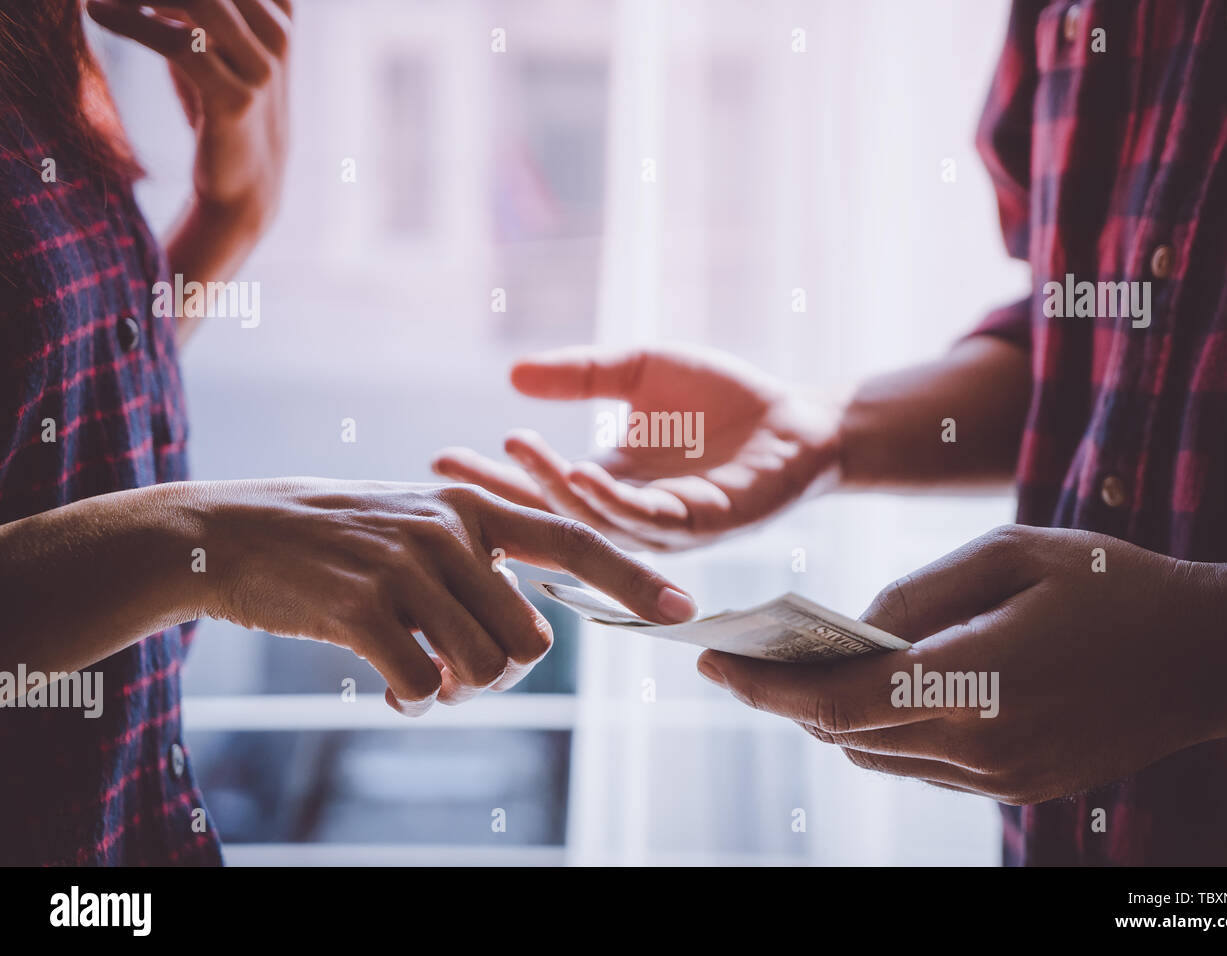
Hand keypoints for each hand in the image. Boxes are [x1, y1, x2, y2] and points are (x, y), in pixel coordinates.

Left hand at [87, 0, 290, 231]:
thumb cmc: (223, 99)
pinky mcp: (236, 101)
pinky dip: (131, 21)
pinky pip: (180, 44)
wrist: (246, 179)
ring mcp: (263, 69)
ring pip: (201, 0)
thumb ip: (194, 1)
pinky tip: (98, 12)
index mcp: (280, 10)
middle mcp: (279, 35)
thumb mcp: (216, 37)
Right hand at [195, 479, 696, 713]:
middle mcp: (448, 532)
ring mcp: (404, 568)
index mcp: (471, 507)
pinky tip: (387, 688)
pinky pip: (420, 684)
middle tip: (457, 669)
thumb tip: (523, 644)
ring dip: (455, 691)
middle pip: (529, 638)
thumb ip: (475, 564)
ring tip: (419, 676)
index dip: (631, 576)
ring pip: (481, 668)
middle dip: (504, 671)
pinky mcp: (360, 608)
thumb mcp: (415, 523)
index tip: (682, 606)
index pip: (572, 541)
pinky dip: (411, 701)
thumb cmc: (334, 537)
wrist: (232, 532)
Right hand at [433, 346, 841, 551]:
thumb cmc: (723, 398)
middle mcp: (629, 512)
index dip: (491, 473)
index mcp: (610, 481)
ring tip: (517, 452)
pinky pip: (650, 518)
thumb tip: (514, 375)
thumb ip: (582, 374)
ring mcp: (666, 525)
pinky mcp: (708, 525)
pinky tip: (581, 473)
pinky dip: (612, 500)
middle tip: (453, 468)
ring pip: (596, 520)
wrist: (801, 418)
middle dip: (503, 492)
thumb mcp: (639, 369)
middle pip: (554, 513)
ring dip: (555, 490)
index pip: (538, 485)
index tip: (440, 455)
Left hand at [696, 525, 1226, 803]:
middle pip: (846, 734)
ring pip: (878, 757)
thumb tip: (850, 630)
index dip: (761, 686)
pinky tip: (876, 692)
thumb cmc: (1112, 583)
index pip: (833, 702)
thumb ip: (916, 594)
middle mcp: (979, 748)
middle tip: (743, 659)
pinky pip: (923, 767)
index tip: (708, 663)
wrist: (1212, 655)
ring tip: (798, 671)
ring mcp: (1001, 778)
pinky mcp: (1019, 787)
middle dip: (784, 699)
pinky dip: (883, 732)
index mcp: (972, 684)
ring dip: (831, 718)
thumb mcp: (1009, 554)